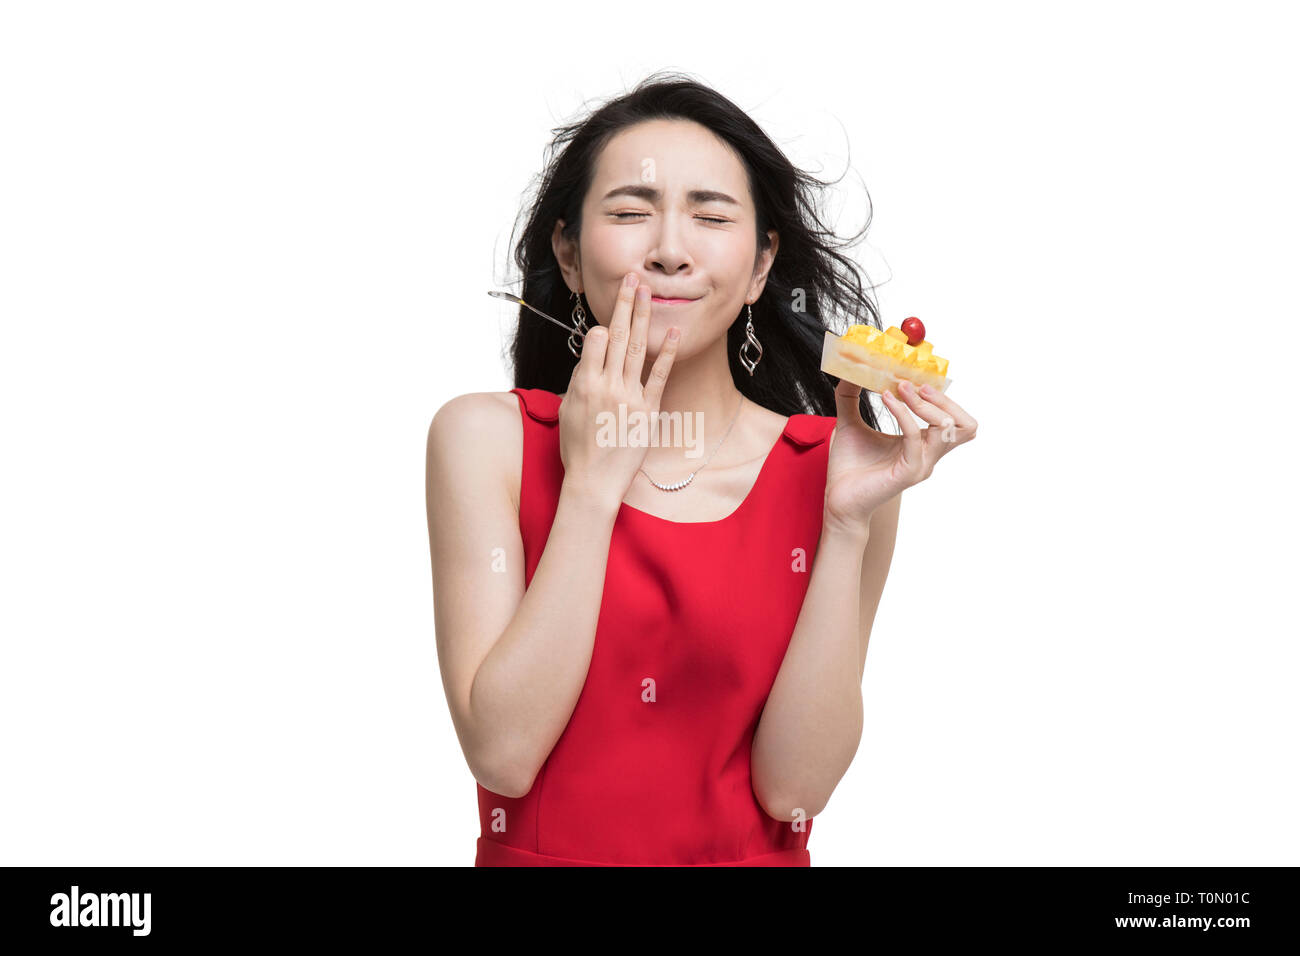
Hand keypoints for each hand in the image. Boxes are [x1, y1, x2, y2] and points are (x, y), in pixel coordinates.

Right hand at [557, 273, 680, 508]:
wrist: (594, 482)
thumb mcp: (567, 410)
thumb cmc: (577, 449)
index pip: (594, 340)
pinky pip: (660, 376)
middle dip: (624, 303)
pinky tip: (675, 331)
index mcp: (584, 384)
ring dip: (643, 316)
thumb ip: (579, 381)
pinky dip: (668, 353)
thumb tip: (589, 360)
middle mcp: (607, 386)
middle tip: (632, 276)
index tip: (605, 320)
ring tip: (648, 291)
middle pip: (616, 335)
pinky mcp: (648, 411)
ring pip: (637, 348)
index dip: (599, 326)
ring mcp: (629, 397)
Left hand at [822, 377, 977, 537]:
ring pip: (949, 428)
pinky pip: (915, 437)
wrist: (838, 500)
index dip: (941, 395)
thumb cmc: (849, 466)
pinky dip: (903, 414)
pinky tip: (886, 400)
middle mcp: (927, 454)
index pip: (954, 417)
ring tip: (900, 388)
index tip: (912, 376)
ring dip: (925, 404)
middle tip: (913, 383)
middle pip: (964, 424)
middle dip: (944, 399)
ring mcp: (921, 464)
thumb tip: (849, 370)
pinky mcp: (908, 472)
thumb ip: (851, 397)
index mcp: (922, 443)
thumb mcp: (849, 424)